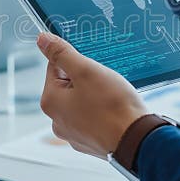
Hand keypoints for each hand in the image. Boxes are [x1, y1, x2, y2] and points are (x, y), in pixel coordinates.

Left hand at [37, 32, 147, 158]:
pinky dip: (103, 112)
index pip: (55, 67)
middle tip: (105, 82)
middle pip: (69, 85)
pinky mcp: (90, 141)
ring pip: (82, 101)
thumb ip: (62, 53)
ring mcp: (74, 134)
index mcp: (50, 102)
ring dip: (96, 95)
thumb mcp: (86, 71)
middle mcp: (57, 120)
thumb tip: (42, 39)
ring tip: (112, 98)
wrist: (137, 140)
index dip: (76, 61)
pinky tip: (115, 111)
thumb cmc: (112, 107)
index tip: (93, 66)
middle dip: (87, 79)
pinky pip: (93, 117)